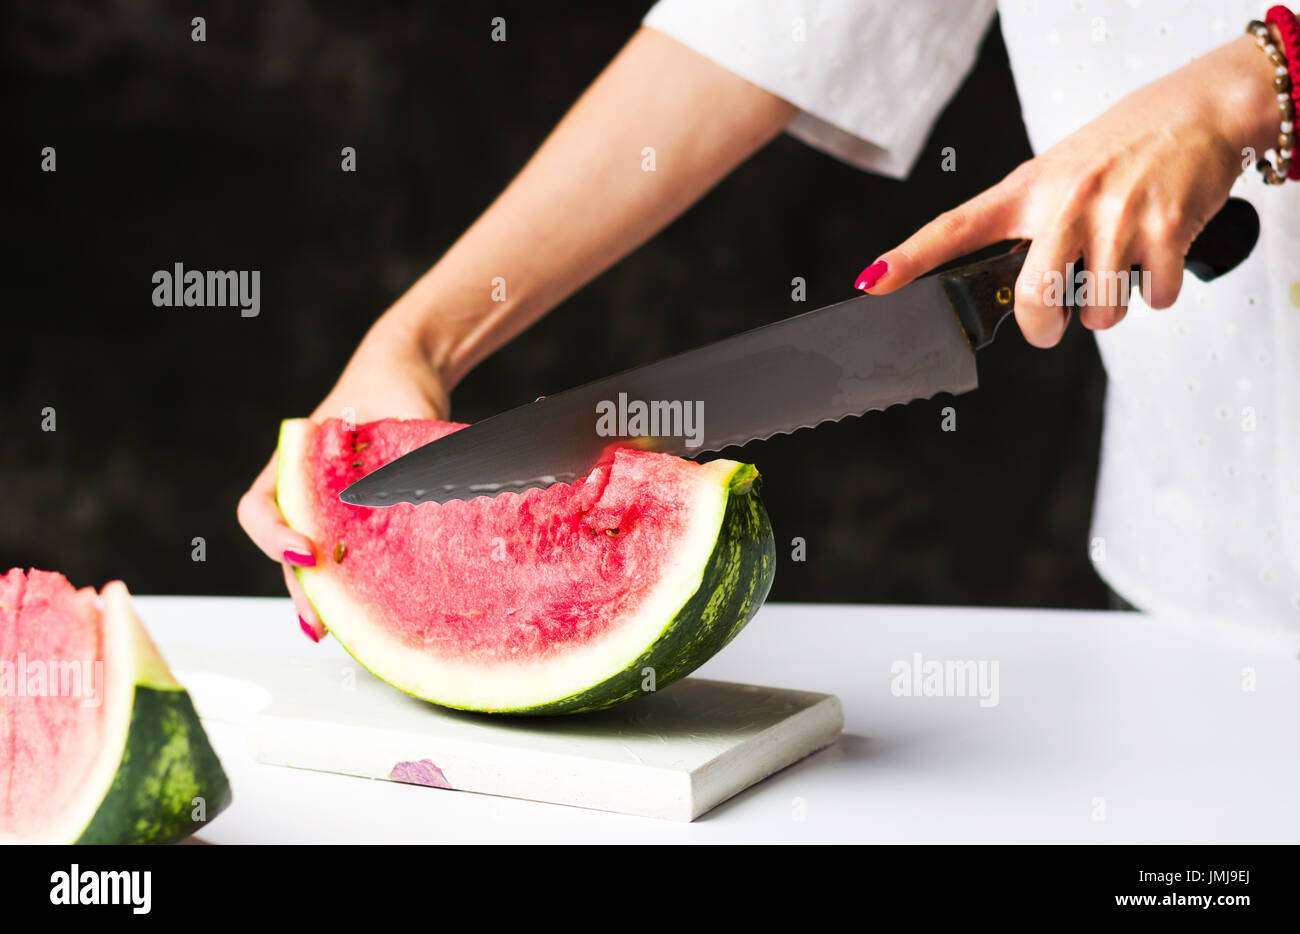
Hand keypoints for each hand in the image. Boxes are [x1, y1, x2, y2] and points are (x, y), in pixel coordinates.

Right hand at [237, 312, 449, 640]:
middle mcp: (305, 490)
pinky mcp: (361, 522)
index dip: (273, 537)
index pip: (260, 508)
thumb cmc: (396, 385)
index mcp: (295, 461)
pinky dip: (356, 585)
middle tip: (318, 623)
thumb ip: (409, 451)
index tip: (306, 552)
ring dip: (325, 596)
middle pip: (288, 550)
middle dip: (301, 588)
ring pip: (317, 560)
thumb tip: (430, 494)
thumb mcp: (400, 413)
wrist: (411, 373)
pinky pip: (351, 556)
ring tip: (336, 632)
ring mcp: (330, 508)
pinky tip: (372, 613)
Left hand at [855, 33, 1279, 346]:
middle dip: (1047, 328)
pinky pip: (1150, 298)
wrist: (1198, 112)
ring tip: (1118, 266)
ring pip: (1099, 313)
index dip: (909, 259)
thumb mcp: (1056, 175)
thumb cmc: (1120, 149)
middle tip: (1054, 324)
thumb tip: (1004, 287)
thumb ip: (1026, 224)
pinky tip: (1152, 258)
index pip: (955, 226)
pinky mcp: (1164, 229)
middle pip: (1038, 299)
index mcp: (1027, 191)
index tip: (873, 282)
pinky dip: (1154, 292)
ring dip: (1109, 309)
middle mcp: (1066, 201)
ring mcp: (1115, 216)